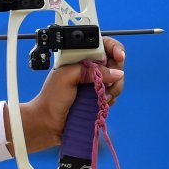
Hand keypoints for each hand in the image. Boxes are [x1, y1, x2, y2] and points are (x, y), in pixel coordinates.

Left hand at [18, 36, 125, 152]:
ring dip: (114, 88)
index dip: (114, 48)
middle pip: (114, 63)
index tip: (119, 57)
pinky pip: (113, 93)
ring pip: (116, 79)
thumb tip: (115, 73)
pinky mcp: (98, 96)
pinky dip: (111, 97)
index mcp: (78, 59)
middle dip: (115, 72)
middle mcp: (88, 69)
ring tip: (102, 97)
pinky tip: (102, 102)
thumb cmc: (51, 98)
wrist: (48, 122)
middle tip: (107, 84)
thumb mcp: (66, 77)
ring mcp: (94, 83)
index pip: (102, 46)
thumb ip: (89, 71)